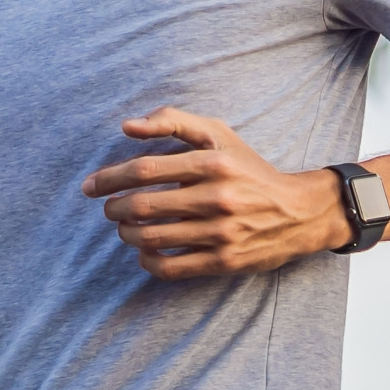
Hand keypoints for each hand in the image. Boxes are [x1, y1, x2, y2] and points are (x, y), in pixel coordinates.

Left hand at [81, 108, 353, 279]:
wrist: (299, 212)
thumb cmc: (249, 169)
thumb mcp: (219, 134)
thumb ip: (174, 121)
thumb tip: (128, 127)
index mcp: (212, 163)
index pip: (145, 170)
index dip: (109, 178)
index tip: (90, 186)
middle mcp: (217, 197)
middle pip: (144, 206)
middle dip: (114, 208)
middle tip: (108, 209)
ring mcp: (221, 232)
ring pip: (153, 238)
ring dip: (127, 234)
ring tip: (124, 228)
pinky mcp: (224, 261)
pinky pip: (171, 267)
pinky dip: (147, 262)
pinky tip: (144, 253)